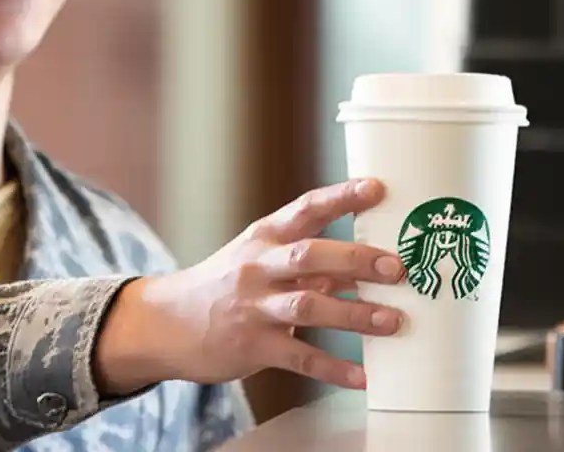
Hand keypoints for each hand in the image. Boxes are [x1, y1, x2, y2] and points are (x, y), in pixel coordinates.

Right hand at [94, 179, 404, 392]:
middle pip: (310, 255)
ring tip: (393, 321)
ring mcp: (254, 307)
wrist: (166, 324)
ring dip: (354, 314)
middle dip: (356, 259)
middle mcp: (258, 267)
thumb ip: (311, 262)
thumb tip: (368, 264)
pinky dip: (333, 368)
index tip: (378, 187)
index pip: (306, 208)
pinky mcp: (252, 346)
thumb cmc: (224, 286)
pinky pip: (299, 357)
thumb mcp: (260, 260)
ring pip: (308, 307)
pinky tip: (363, 375)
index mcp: (264, 237)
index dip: (342, 197)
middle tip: (397, 267)